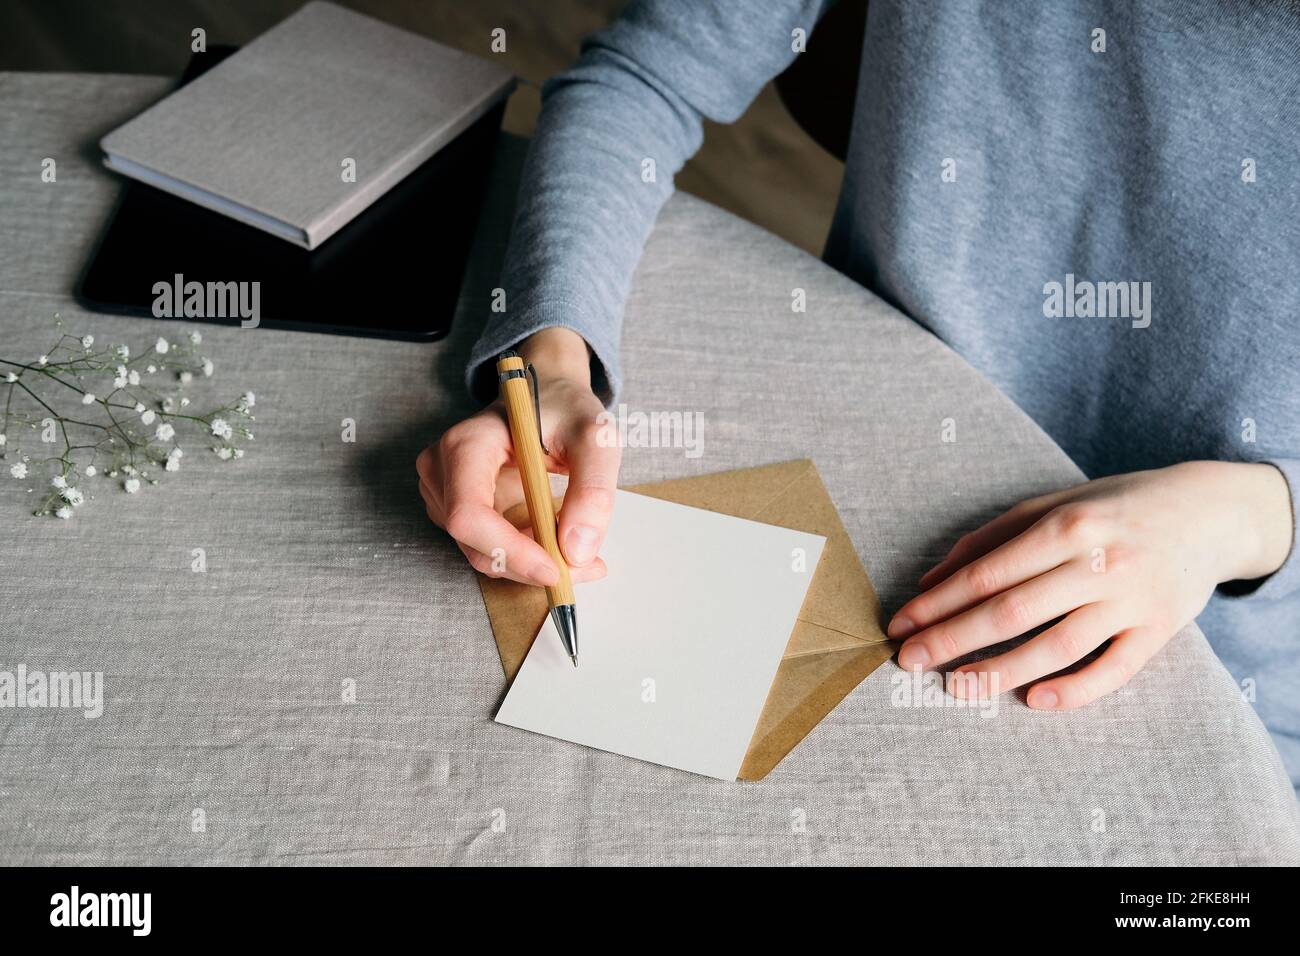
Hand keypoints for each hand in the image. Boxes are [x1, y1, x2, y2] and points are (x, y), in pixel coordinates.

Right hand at [417, 327, 619, 584]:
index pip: (468, 515)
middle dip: (530, 565)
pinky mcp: (455, 508)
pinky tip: (556, 537)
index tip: (555, 569)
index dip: (509, 550)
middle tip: (589, 566)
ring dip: (531, 563)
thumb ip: (593, 489)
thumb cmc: (566, 411)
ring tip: (580, 548)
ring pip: (483, 554)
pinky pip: (488, 548)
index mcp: (466, 443)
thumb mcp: (595, 438)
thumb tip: (577, 551)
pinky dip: (525, 555)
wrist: (548, 397)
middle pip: (475, 543)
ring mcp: (443, 491)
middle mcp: (442, 469)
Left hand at [888, 461, 1292, 709]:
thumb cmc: (1113, 507)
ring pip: (1057, 646)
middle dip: (951, 639)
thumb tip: (931, 581)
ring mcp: (1131, 599)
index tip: (898, 625)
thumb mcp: (1052, 505)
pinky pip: (1114, 670)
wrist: (1211, 512)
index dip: (937, 604)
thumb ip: (990, 540)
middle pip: (1011, 611)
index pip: (986, 573)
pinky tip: (1034, 701)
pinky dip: (1075, 691)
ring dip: (1000, 671)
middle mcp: (1098, 562)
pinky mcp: (1161, 630)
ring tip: (957, 687)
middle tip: (908, 661)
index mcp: (1066, 525)